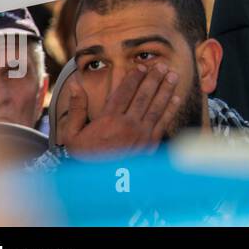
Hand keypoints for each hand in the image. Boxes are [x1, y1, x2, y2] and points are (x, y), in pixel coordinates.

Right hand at [59, 63, 181, 157]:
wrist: (97, 183)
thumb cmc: (83, 156)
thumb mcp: (72, 134)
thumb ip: (76, 108)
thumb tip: (75, 84)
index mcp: (107, 120)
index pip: (124, 92)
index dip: (134, 78)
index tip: (141, 66)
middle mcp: (126, 125)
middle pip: (143, 96)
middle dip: (154, 79)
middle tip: (162, 65)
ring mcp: (140, 135)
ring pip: (156, 106)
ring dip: (165, 89)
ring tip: (173, 75)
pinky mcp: (149, 144)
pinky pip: (162, 122)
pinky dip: (170, 109)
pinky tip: (176, 98)